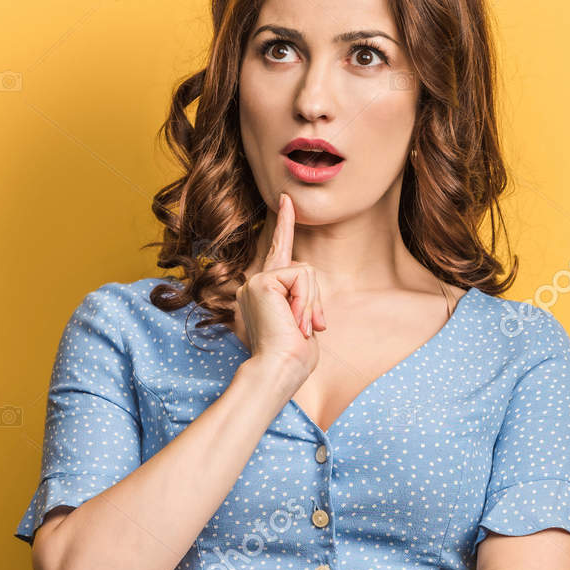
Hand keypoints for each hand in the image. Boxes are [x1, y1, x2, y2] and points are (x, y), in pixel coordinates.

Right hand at [232, 193, 324, 384]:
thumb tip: (310, 302)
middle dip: (314, 300)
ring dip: (310, 303)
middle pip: (303, 270)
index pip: (279, 253)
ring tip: (298, 327)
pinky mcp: (262, 281)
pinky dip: (305, 301)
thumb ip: (304, 304)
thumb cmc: (292, 358)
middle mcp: (256, 284)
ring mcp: (256, 281)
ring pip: (305, 272)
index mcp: (265, 294)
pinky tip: (292, 319)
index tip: (287, 199)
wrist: (278, 370)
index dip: (284, 225)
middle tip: (308, 329)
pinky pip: (300, 277)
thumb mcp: (302, 326)